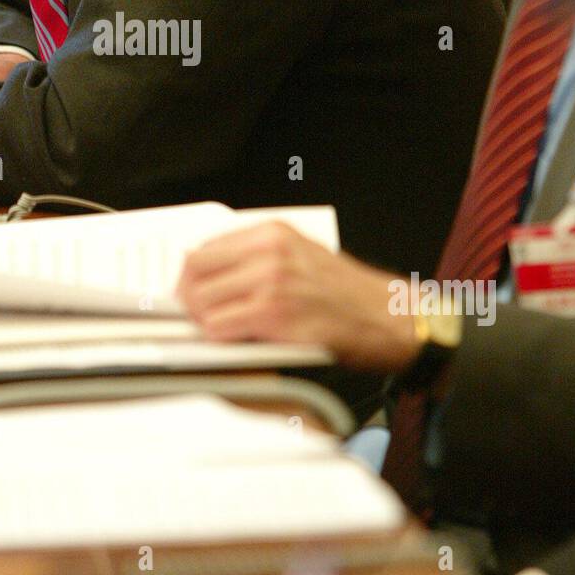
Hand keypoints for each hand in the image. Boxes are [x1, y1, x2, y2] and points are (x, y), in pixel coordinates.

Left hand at [176, 222, 419, 370]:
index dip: (190, 274)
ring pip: (202, 301)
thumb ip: (258, 257)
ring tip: (213, 330)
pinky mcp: (274, 315)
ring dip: (200, 321)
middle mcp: (269, 251)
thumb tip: (214, 272)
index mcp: (272, 233)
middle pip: (195, 271)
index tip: (187, 289)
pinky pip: (220, 328)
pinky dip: (217, 338)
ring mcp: (270, 282)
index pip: (204, 247)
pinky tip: (230, 341)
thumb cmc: (347, 293)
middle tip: (193, 315)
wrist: (387, 317)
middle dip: (188, 297)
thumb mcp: (300, 254)